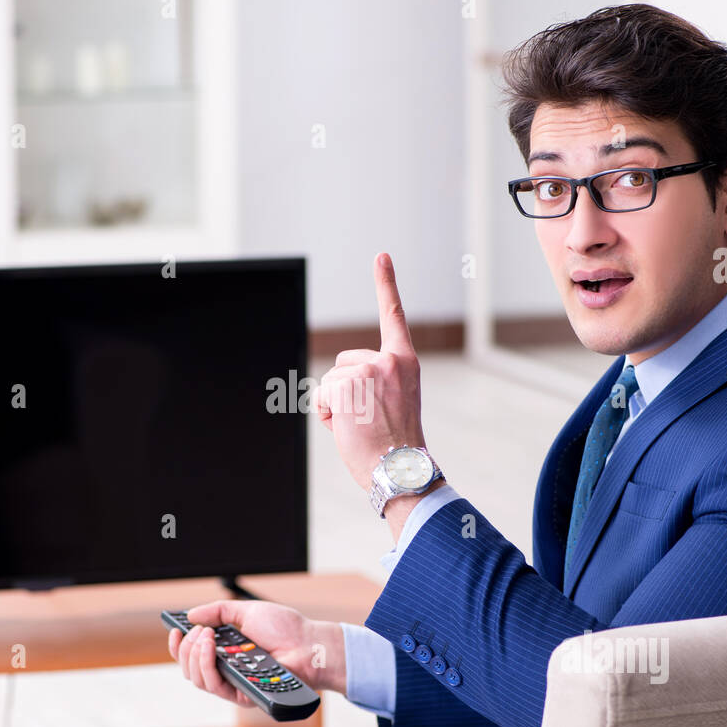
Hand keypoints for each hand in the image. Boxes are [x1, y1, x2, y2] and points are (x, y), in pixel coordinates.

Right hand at [167, 599, 345, 706]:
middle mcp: (227, 669)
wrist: (308, 644)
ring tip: (206, 636)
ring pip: (197, 679)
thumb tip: (192, 615)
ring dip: (194, 655)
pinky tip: (211, 648)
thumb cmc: (285, 629)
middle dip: (186, 648)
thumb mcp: (248, 611)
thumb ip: (219, 611)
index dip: (179, 646)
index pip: (193, 654)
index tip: (175, 631)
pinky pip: (214, 686)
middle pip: (189, 668)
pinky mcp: (241, 694)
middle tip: (198, 631)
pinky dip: (207, 666)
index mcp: (227, 651)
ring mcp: (234, 683)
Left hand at [317, 253, 427, 490]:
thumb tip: (342, 389)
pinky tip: (347, 427)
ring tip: (360, 426)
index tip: (381, 256)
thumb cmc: (396, 448)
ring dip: (336, 406)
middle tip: (366, 419)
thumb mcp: (394, 405)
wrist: (401, 470)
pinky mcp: (348, 382)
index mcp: (405, 363)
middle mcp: (389, 360)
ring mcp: (369, 369)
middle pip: (344, 362)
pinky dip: (326, 414)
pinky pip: (321, 395)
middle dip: (345, 390)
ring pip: (331, 381)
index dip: (386, 284)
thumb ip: (376, 384)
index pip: (393, 316)